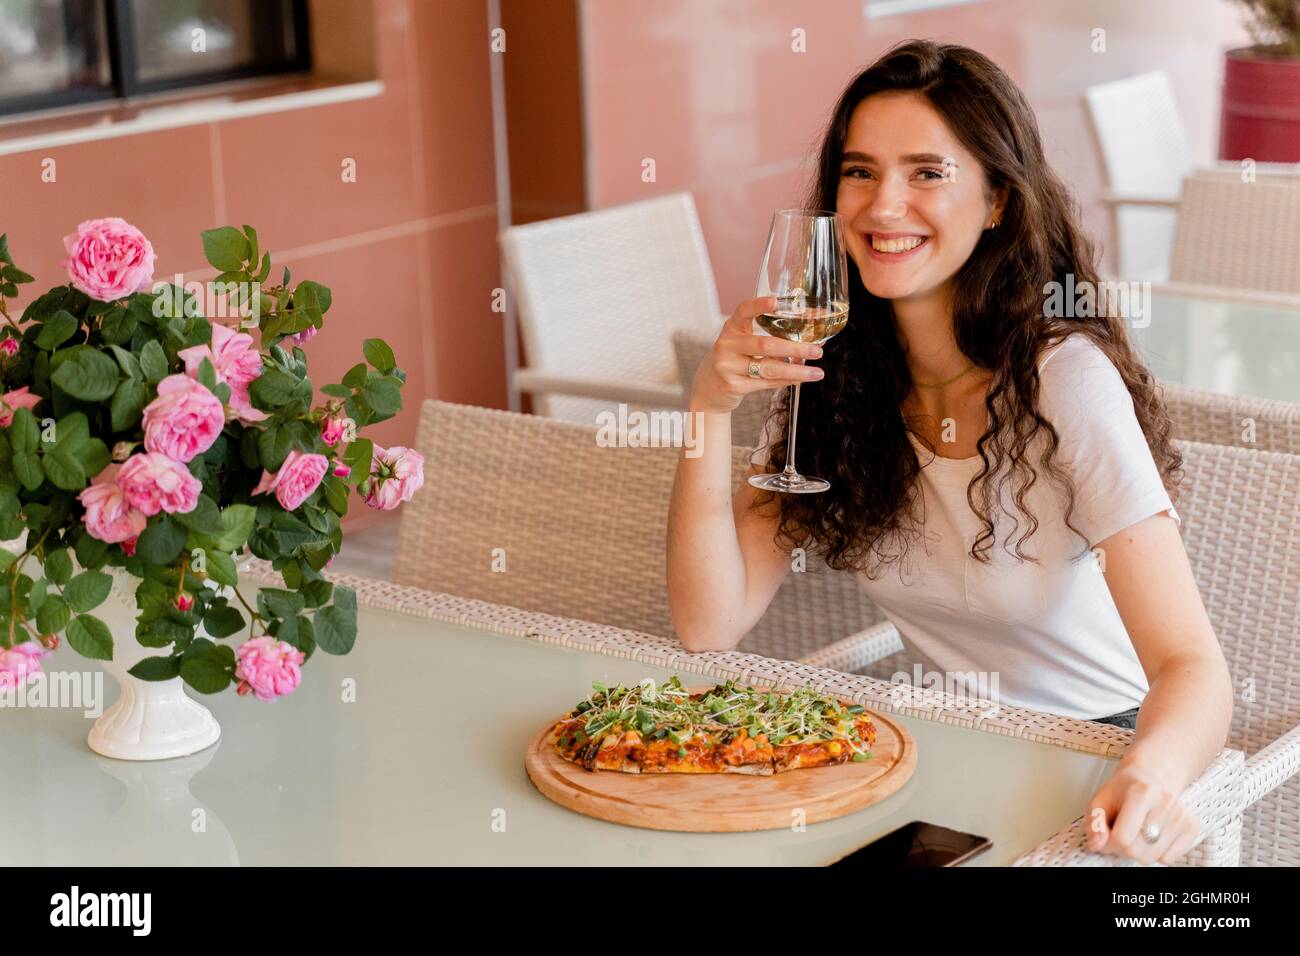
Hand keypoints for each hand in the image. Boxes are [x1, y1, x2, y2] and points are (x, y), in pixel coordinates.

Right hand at [689, 296, 825, 414]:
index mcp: (731, 328)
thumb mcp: (742, 344)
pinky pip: (766, 383)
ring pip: (769, 367)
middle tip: (817, 350)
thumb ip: (768, 340)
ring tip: (817, 372)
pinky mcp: (733, 385)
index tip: (776, 301)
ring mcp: (728, 366)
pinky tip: (800, 379)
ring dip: (797, 370)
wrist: (709, 388)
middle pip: (765, 344)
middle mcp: (727, 345)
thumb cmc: (734, 360)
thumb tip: (810, 343)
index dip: (759, 305)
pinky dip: (786, 381)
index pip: (743, 311)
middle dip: (796, 348)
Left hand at [1085, 762, 1200, 863]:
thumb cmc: (1123, 791)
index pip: (1122, 838)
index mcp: (1141, 793)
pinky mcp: (1192, 826)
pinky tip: (1152, 835)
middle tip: (1121, 832)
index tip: (1106, 835)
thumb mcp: (1099, 801)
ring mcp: (1181, 815)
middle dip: (1123, 848)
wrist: (1150, 778)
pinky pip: (1169, 859)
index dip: (1108, 843)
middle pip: (1137, 851)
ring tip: (1136, 831)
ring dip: (1140, 850)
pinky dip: (1157, 852)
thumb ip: (1094, 824)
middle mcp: (1165, 803)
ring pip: (1153, 857)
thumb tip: (1097, 844)